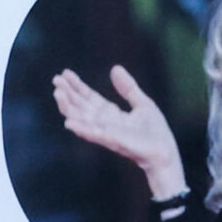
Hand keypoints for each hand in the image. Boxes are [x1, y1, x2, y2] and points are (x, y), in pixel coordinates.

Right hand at [53, 65, 188, 198]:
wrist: (165, 153)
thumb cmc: (154, 132)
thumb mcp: (142, 103)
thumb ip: (128, 88)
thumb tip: (114, 68)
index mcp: (110, 114)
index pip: (89, 97)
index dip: (76, 86)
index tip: (64, 73)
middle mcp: (104, 123)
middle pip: (81, 106)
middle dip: (68, 94)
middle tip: (55, 80)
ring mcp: (107, 133)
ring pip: (82, 119)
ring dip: (69, 108)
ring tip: (58, 94)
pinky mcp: (114, 141)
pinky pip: (94, 135)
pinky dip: (82, 128)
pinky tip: (68, 122)